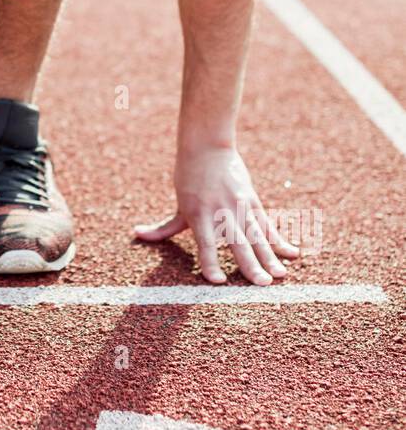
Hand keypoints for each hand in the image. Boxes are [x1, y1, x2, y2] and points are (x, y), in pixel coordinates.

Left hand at [134, 146, 301, 284]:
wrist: (207, 146)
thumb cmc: (188, 177)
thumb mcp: (178, 203)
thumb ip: (163, 227)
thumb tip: (137, 234)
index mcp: (199, 216)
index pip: (205, 244)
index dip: (210, 263)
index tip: (218, 281)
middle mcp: (221, 213)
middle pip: (237, 242)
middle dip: (250, 264)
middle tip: (262, 284)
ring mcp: (239, 206)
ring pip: (257, 235)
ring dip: (270, 256)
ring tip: (281, 275)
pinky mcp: (252, 201)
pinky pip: (267, 224)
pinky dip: (280, 239)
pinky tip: (292, 253)